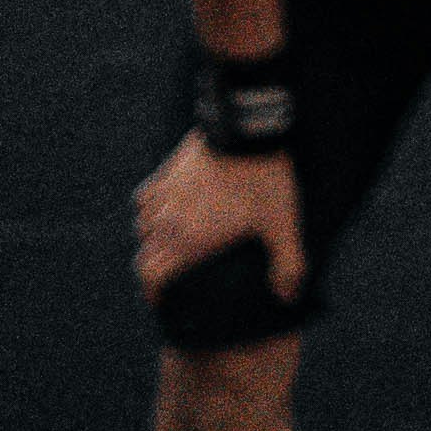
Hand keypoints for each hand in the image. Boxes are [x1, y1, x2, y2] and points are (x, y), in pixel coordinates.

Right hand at [135, 134, 303, 309]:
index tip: (159, 301)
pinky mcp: (167, 171)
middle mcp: (169, 221)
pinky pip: (145, 196)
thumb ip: (288, 263)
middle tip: (166, 275)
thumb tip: (288, 297)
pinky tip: (164, 207)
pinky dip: (149, 208)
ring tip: (168, 243)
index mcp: (190, 240)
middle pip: (145, 255)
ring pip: (142, 227)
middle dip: (152, 269)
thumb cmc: (265, 180)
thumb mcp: (282, 224)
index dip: (152, 293)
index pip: (153, 275)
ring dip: (151, 238)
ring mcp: (165, 195)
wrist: (248, 130)